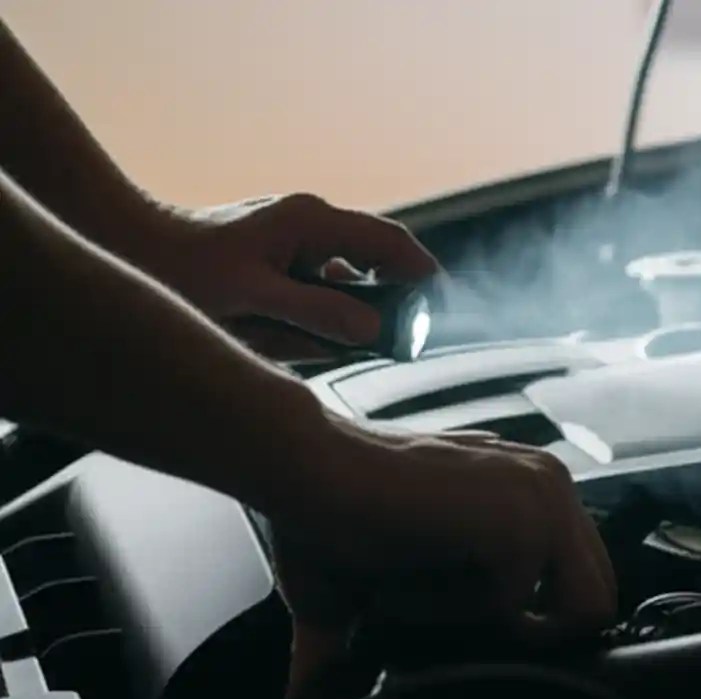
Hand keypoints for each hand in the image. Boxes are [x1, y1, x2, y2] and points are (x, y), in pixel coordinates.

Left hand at [152, 193, 437, 358]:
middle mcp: (311, 225)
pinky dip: (306, 322)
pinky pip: (313, 297)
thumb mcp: (252, 297)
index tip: (442, 313)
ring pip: (342, 290)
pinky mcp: (282, 262)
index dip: (424, 276)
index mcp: (313, 222)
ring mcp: (297, 242)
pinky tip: (270, 335)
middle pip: (374, 268)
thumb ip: (315, 314)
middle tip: (367, 347)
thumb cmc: (184, 268)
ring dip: (331, 322)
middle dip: (373, 311)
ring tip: (283, 337)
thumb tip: (374, 333)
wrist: (129, 248)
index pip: (392, 243)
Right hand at [264, 418, 615, 698]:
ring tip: (419, 586)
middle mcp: (551, 484)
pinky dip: (446, 611)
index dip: (536, 621)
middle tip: (446, 611)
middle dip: (528, 629)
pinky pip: (510, 609)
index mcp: (538, 489)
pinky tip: (401, 578)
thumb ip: (456, 614)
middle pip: (595, 603)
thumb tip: (358, 689)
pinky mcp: (520, 522)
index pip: (585, 580)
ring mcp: (543, 497)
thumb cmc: (341, 516)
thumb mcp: (418, 572)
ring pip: (567, 614)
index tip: (464, 618)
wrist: (303, 470)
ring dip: (486, 618)